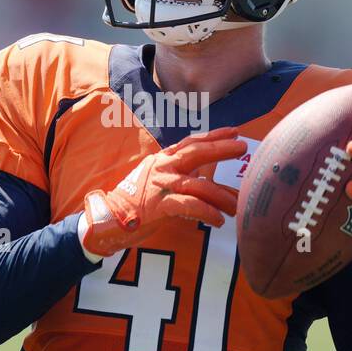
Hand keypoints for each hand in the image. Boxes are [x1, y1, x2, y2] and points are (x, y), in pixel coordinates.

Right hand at [79, 127, 246, 257]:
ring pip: (198, 185)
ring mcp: (161, 185)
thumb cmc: (137, 201)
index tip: (235, 131)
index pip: (191, 142)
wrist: (110, 218)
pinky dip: (207, 212)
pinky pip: (190, 206)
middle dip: (220, 149)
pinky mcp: (160, 205)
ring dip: (221, 195)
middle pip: (196, 153)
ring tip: (238, 205)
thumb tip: (214, 184)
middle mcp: (163, 167)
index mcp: (163, 159)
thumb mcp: (159, 181)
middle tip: (241, 147)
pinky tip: (218, 219)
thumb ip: (183, 178)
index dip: (213, 136)